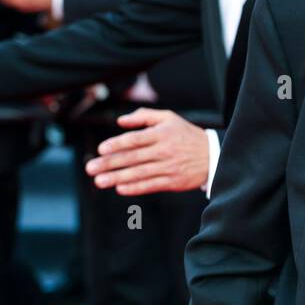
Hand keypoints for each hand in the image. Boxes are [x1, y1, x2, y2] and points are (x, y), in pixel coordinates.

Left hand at [86, 108, 210, 194]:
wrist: (213, 155)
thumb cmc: (187, 135)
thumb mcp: (169, 118)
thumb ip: (144, 116)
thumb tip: (120, 121)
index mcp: (162, 134)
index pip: (135, 139)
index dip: (117, 144)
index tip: (101, 149)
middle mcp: (165, 150)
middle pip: (133, 158)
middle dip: (110, 163)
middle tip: (91, 168)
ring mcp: (169, 167)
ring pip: (139, 173)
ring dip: (117, 178)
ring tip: (100, 181)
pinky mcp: (173, 182)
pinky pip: (151, 185)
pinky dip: (135, 188)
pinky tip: (120, 188)